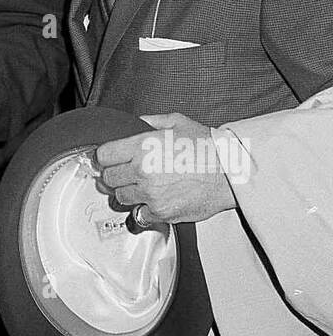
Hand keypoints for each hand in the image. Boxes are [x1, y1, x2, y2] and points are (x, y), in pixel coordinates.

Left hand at [95, 112, 236, 223]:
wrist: (231, 172)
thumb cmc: (208, 147)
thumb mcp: (178, 122)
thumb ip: (150, 121)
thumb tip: (134, 123)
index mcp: (142, 146)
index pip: (103, 155)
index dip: (104, 157)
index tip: (106, 159)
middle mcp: (142, 171)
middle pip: (108, 178)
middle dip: (113, 175)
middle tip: (124, 172)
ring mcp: (150, 194)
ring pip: (120, 198)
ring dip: (127, 192)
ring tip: (142, 186)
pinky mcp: (161, 212)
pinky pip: (138, 215)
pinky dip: (142, 210)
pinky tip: (152, 201)